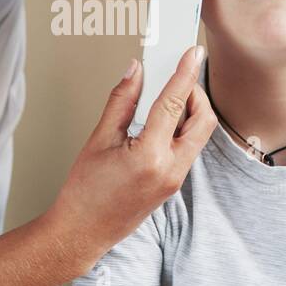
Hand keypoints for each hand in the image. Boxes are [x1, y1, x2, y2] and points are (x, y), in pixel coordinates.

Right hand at [49, 45, 215, 265]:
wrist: (82, 232)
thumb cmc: (84, 192)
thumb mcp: (99, 139)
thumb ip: (121, 100)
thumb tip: (135, 71)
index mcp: (150, 156)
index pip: (175, 104)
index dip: (185, 73)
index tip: (191, 53)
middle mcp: (171, 170)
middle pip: (203, 120)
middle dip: (195, 94)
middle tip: (175, 79)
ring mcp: (175, 180)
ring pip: (199, 135)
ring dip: (189, 112)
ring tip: (163, 99)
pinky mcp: (173, 185)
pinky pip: (188, 149)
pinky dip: (180, 130)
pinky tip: (159, 123)